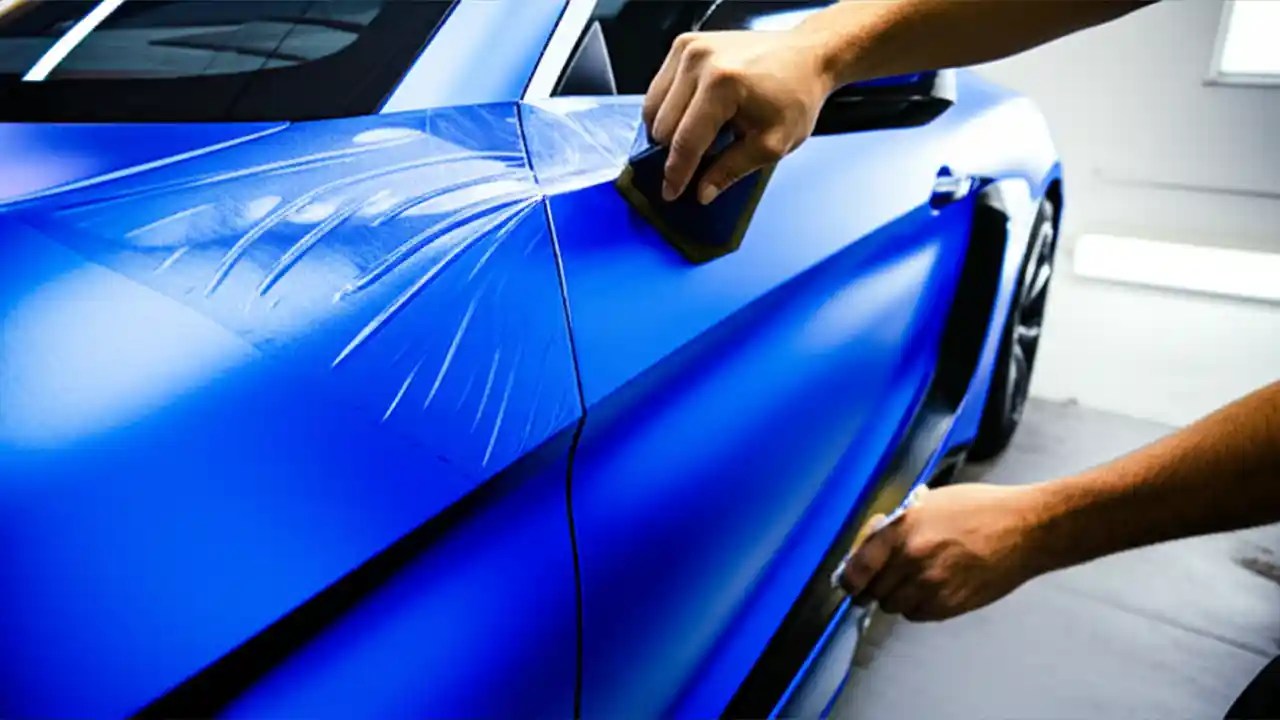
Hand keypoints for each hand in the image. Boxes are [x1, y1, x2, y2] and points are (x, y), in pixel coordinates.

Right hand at [642, 28, 835, 204]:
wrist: (807, 56)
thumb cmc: (796, 98)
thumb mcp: (772, 144)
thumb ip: (732, 170)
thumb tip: (701, 193)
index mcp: (722, 84)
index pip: (685, 140)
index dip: (676, 173)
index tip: (670, 193)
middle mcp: (698, 60)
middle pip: (663, 126)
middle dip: (674, 152)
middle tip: (696, 165)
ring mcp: (688, 47)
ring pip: (653, 108)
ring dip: (668, 131)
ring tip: (697, 139)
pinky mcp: (684, 43)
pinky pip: (659, 89)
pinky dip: (668, 109)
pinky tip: (692, 117)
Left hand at [837, 483, 1046, 620]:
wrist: (1025, 529)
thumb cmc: (979, 508)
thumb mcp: (929, 503)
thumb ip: (897, 525)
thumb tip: (872, 542)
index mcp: (902, 530)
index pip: (857, 568)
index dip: (849, 580)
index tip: (850, 582)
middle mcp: (911, 560)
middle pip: (873, 591)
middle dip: (874, 586)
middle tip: (884, 579)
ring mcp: (931, 586)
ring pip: (894, 606)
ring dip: (897, 597)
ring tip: (914, 582)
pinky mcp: (951, 605)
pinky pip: (918, 615)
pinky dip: (919, 607)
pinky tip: (933, 590)